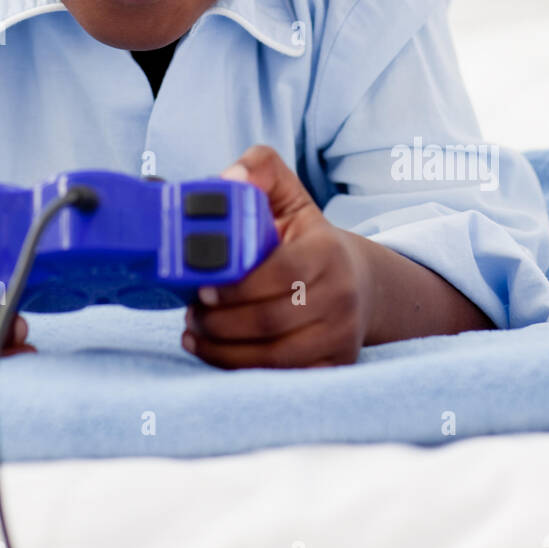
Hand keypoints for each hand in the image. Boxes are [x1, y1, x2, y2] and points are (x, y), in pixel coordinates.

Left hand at [182, 144, 372, 368]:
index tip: (200, 289)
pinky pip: (283, 377)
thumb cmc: (307, 237)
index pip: (280, 273)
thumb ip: (259, 170)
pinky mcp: (334, 364)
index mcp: (328, 251)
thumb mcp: (289, 195)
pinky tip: (215, 354)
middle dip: (220, 322)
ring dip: (223, 350)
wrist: (358, 282)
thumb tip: (228, 179)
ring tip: (194, 333)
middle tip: (190, 313)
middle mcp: (342, 296)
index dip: (236, 286)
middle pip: (271, 320)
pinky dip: (242, 370)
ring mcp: (341, 335)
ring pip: (274, 356)